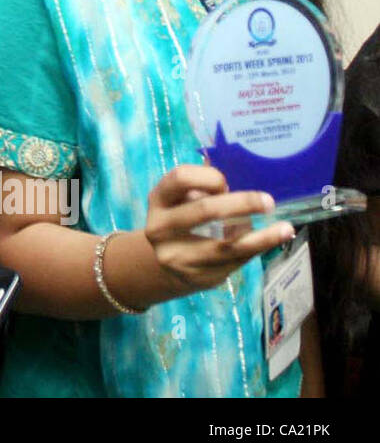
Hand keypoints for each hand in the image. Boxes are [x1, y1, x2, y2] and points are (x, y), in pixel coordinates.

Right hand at [144, 165, 293, 293]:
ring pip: (225, 245)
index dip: (208, 177)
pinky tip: (275, 240)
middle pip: (205, 210)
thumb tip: (236, 165)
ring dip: (261, 237)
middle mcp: (161, 228)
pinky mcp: (198, 277)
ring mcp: (178, 256)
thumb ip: (203, 187)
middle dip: (241, 203)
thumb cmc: (182, 221)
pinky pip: (234, 261)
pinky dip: (257, 249)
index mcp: (158, 200)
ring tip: (285, 229)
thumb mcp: (183, 200)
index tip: (227, 183)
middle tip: (268, 202)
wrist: (167, 265)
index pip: (180, 178)